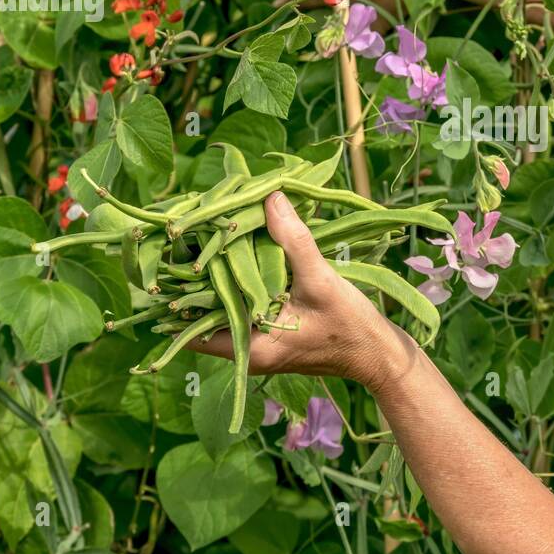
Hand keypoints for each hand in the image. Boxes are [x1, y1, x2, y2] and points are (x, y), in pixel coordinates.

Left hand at [188, 191, 411, 390]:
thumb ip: (294, 242)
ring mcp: (259, 343)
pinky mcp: (271, 333)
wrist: (378, 354)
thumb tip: (271, 198)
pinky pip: (243, 306)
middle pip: (202, 315)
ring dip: (218, 279)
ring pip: (223, 309)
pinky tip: (241, 253)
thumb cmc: (351, 327)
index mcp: (250, 348)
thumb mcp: (322, 282)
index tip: (175, 256)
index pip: (190, 329)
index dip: (177, 294)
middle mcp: (247, 351)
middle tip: (187, 238)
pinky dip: (240, 283)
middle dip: (194, 280)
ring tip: (208, 239)